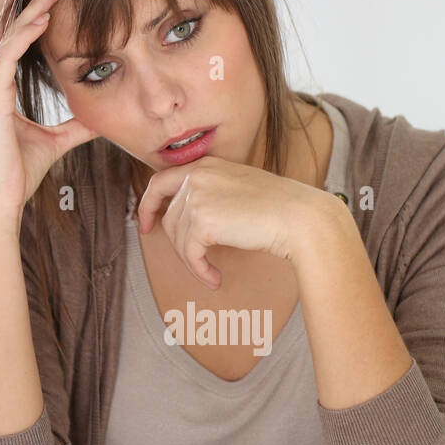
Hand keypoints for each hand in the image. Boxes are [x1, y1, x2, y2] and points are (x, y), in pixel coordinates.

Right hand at [0, 0, 94, 223]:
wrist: (1, 200)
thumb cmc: (18, 172)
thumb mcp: (56, 141)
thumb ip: (75, 125)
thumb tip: (99, 119)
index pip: (6, 36)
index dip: (23, 9)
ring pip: (2, 33)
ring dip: (25, 6)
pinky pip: (5, 57)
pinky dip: (21, 34)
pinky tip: (40, 18)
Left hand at [136, 155, 319, 288]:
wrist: (299, 218)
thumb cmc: (278, 208)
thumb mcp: (238, 189)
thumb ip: (211, 195)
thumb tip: (188, 220)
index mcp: (205, 165)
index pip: (161, 181)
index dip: (148, 205)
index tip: (145, 224)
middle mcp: (197, 176)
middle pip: (169, 217)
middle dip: (176, 244)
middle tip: (191, 262)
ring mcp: (198, 196)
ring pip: (178, 238)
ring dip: (193, 261)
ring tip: (212, 273)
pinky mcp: (203, 221)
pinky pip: (190, 254)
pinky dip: (200, 271)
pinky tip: (215, 279)